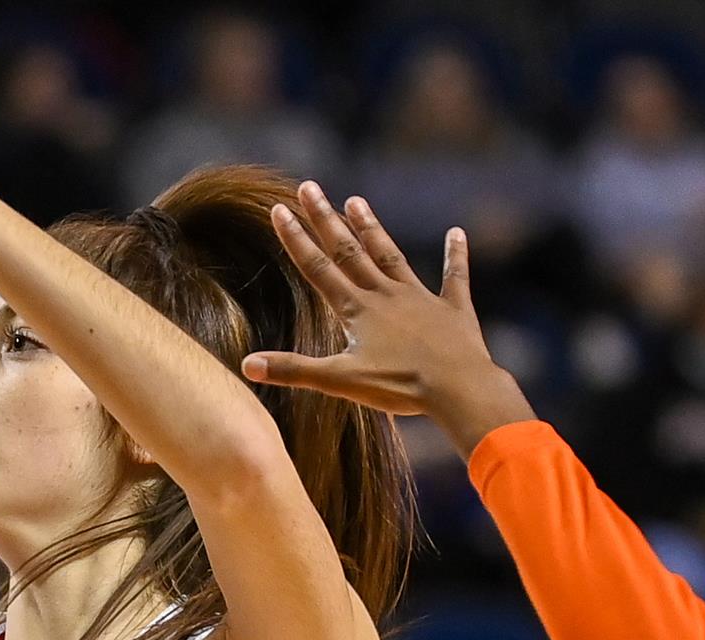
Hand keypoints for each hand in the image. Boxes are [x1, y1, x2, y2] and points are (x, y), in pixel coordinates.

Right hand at [242, 183, 535, 458]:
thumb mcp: (340, 382)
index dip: (296, 239)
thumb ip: (294, 370)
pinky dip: (455, 255)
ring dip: (372, 229)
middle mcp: (385, 295)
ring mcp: (420, 299)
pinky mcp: (452, 310)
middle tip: (309, 186)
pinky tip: (457, 233)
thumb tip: (247, 365)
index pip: (318, 268)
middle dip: (326, 219)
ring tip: (356, 201)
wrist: (458, 388)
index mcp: (356, 310)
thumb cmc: (400, 386)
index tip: (279, 209)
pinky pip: (454, 277)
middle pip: (349, 251)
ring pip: (390, 256)